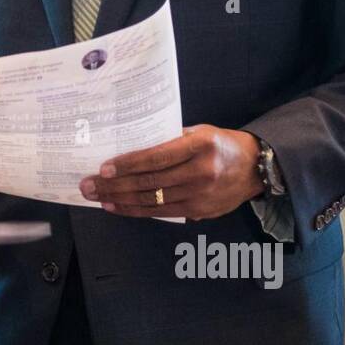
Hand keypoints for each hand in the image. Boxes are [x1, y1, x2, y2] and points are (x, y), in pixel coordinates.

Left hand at [79, 125, 263, 219]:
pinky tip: (118, 207)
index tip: (103, 168)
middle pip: (150, 181)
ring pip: (152, 200)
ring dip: (120, 200)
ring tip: (97, 197)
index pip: (156, 157)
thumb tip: (131, 146)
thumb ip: (169, 138)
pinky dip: (137, 211)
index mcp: (200, 145)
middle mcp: (200, 172)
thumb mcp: (199, 132)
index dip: (128, 164)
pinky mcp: (199, 212)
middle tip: (89, 185)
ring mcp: (200, 195)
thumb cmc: (221, 145)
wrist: (256, 169)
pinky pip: (161, 212)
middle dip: (115, 185)